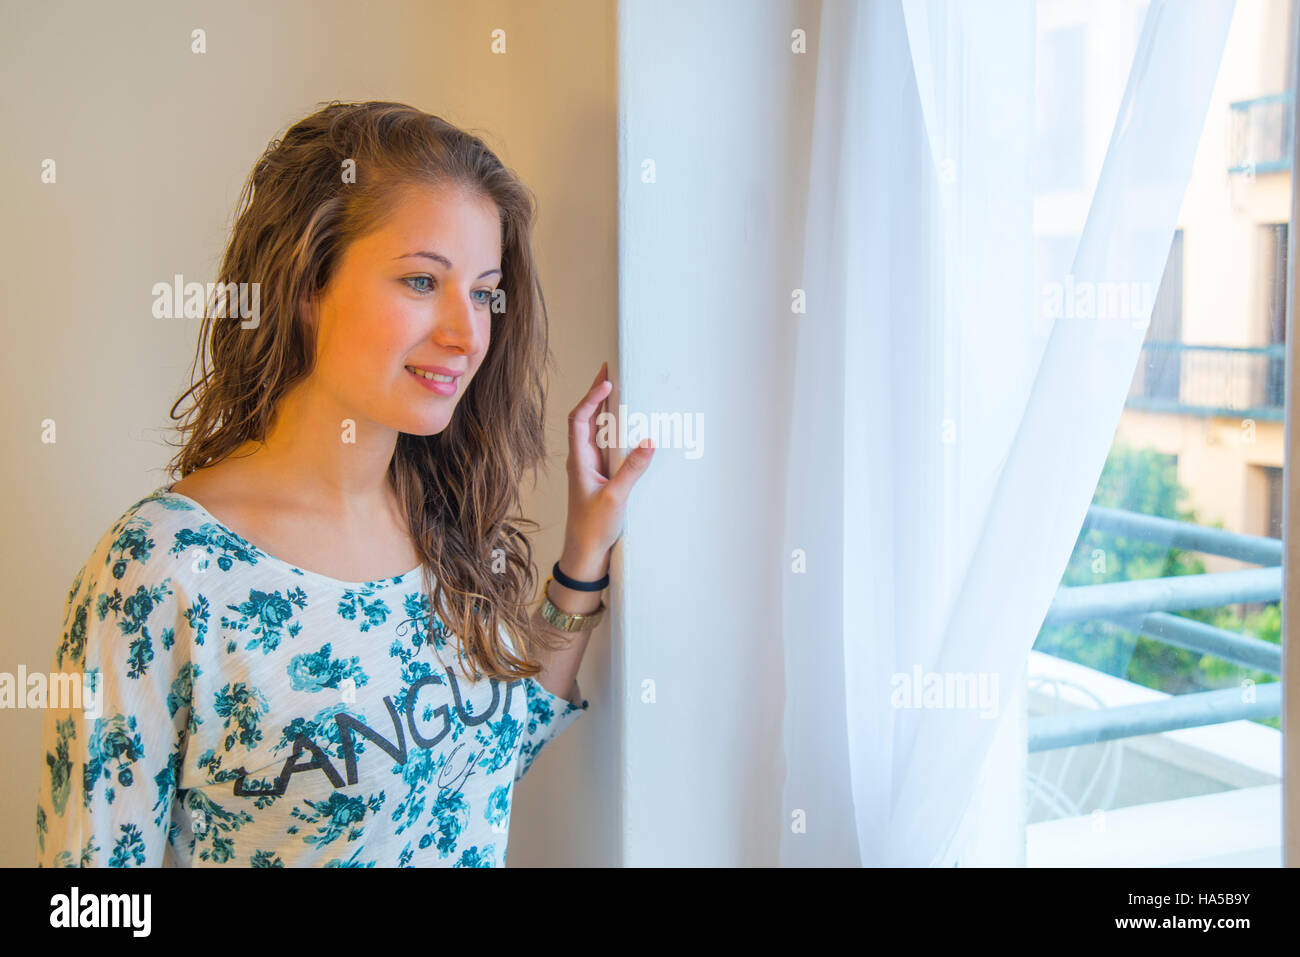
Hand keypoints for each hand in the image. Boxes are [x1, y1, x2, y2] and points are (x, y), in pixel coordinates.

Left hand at [560, 361, 654, 579]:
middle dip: (597, 393)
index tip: (606, 380)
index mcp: (579, 461)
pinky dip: (616, 431)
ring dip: (606, 409)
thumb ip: (631, 470)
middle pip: (586, 418)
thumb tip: (648, 441)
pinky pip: (607, 447)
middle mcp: (583, 460)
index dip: (591, 397)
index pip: (579, 419)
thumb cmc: (592, 530)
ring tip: (618, 387)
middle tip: (610, 370)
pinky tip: (628, 425)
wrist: (585, 555)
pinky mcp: (602, 479)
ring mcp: (592, 469)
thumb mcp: (615, 498)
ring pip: (597, 431)